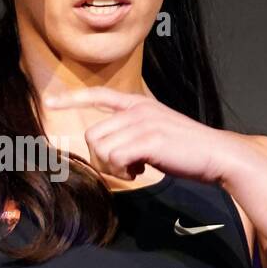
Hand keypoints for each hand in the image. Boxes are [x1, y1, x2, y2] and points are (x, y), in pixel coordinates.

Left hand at [42, 87, 238, 185]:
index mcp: (138, 104)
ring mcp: (143, 123)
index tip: (50, 101)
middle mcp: (137, 110)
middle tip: (124, 168)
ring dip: (113, 168)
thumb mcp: (156, 130)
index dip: (72, 98)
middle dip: (101, 159)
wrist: (217, 154)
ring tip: (135, 169)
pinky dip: (123, 172)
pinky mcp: (149, 140)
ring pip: (101, 149)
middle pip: (93, 135)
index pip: (99, 95)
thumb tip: (108, 149)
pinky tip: (140, 172)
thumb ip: (132, 132)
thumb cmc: (186, 149)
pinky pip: (115, 158)